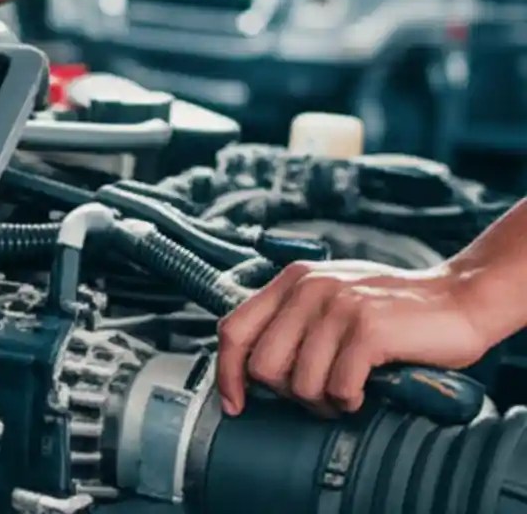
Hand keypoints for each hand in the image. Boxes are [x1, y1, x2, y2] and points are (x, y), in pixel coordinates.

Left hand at [216, 260, 489, 417]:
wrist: (457, 298)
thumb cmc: (390, 310)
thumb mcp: (330, 300)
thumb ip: (291, 321)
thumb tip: (247, 370)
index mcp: (292, 281)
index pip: (233, 329)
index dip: (227, 373)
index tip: (235, 404)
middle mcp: (308, 288)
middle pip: (262, 365)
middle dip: (287, 394)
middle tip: (318, 395)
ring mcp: (338, 306)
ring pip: (299, 383)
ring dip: (322, 402)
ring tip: (345, 393)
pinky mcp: (368, 329)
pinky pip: (336, 387)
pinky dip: (349, 401)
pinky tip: (363, 391)